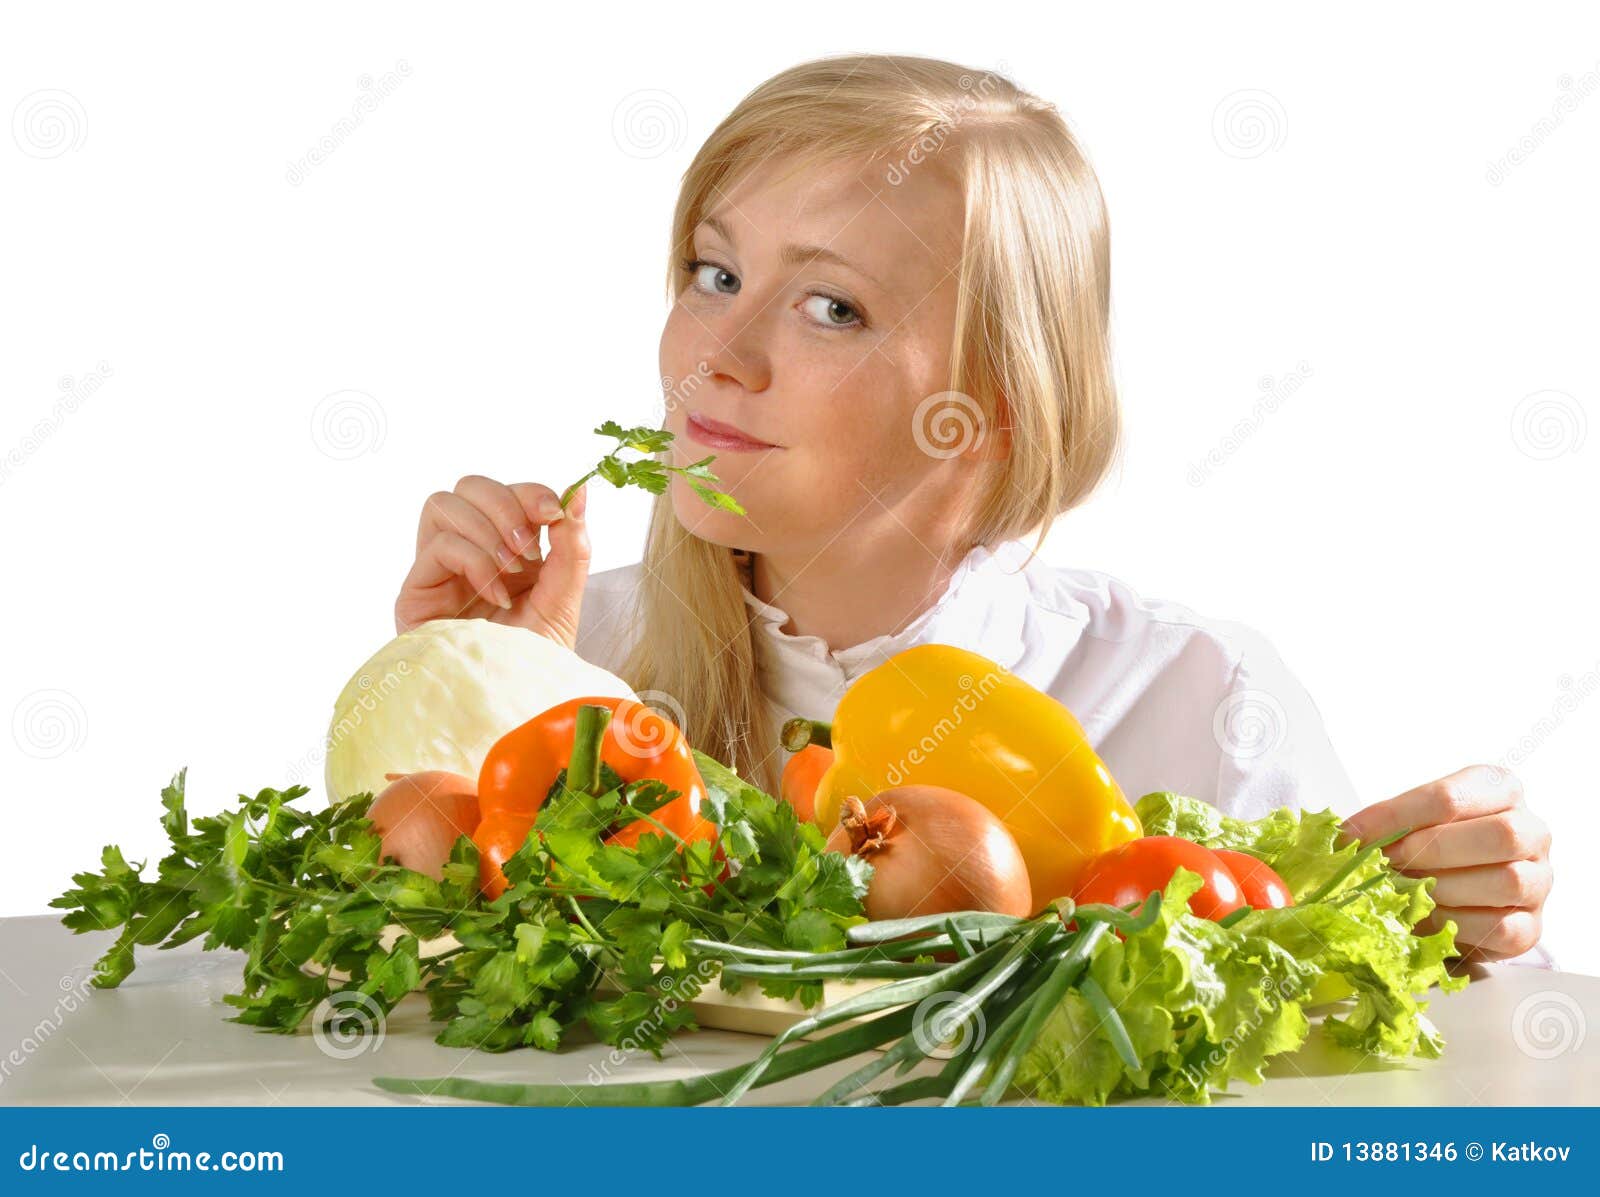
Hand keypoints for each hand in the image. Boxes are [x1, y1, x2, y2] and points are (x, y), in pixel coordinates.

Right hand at [394, 475, 590, 649]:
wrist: (513, 708)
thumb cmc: (533, 661)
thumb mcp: (564, 597)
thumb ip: (572, 546)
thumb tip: (581, 492)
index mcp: (505, 550)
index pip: (507, 492)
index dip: (531, 492)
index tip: (557, 513)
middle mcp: (468, 554)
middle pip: (469, 485)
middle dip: (506, 503)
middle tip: (531, 547)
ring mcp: (438, 571)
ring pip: (444, 504)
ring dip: (489, 532)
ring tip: (513, 573)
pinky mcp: (414, 593)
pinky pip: (439, 545)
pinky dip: (476, 563)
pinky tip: (496, 598)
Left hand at [1341, 765, 1551, 961]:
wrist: (1459, 890)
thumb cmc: (1430, 843)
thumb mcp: (1411, 820)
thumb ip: (1384, 824)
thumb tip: (1337, 839)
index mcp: (1500, 788)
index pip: (1451, 797)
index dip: (1396, 817)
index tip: (1353, 835)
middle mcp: (1531, 830)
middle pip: (1499, 835)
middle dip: (1431, 851)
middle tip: (1387, 863)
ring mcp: (1539, 880)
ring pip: (1508, 881)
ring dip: (1445, 889)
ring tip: (1403, 892)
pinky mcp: (1531, 926)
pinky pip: (1503, 928)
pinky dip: (1456, 926)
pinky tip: (1424, 919)